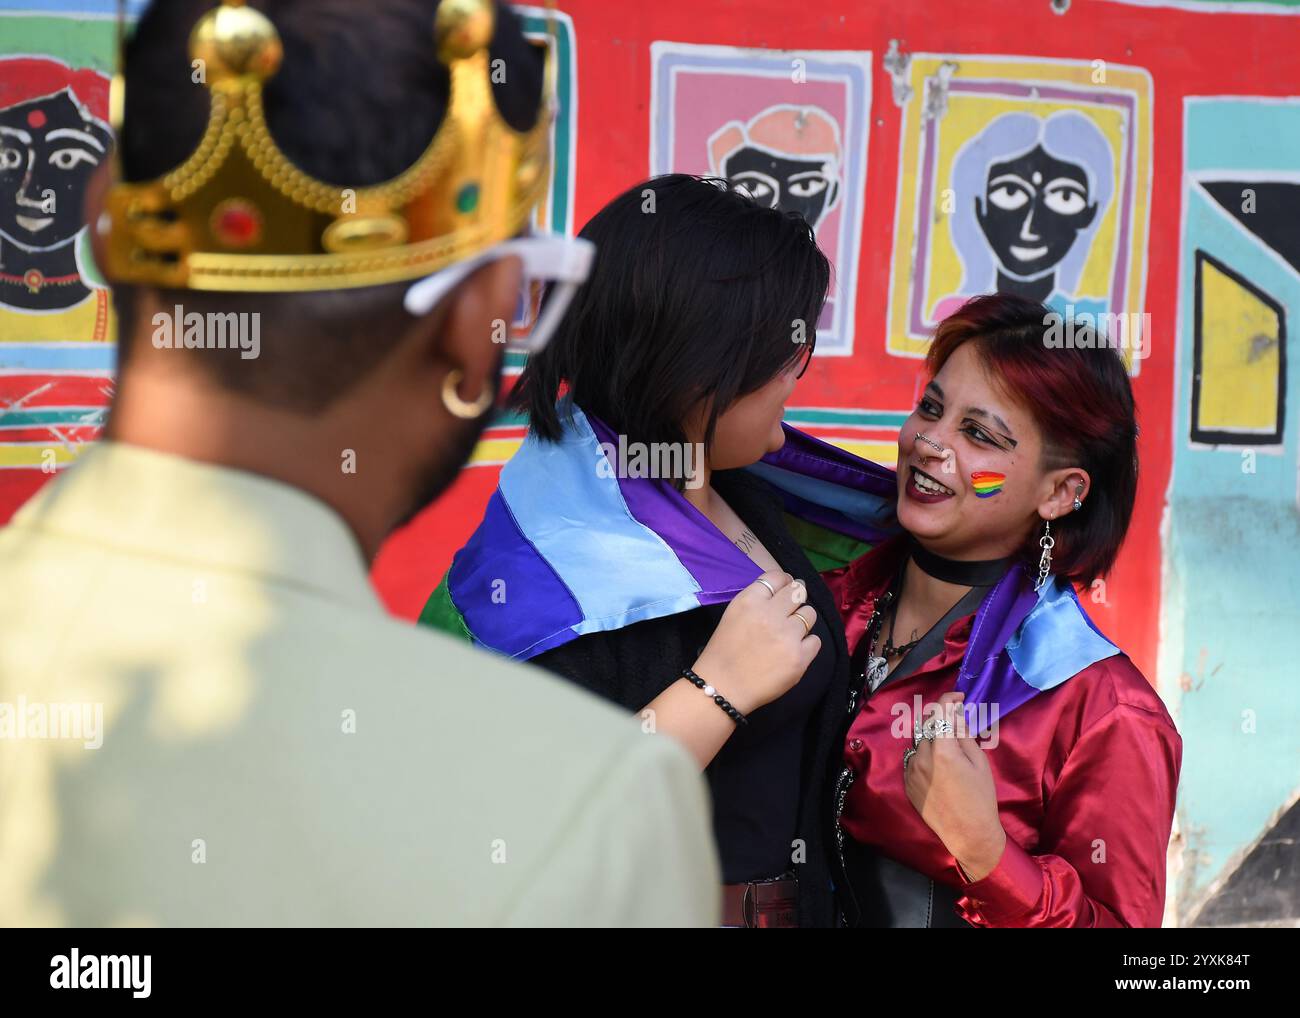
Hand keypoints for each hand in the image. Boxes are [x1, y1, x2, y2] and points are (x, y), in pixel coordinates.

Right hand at [692, 571, 819, 714]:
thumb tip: (784, 590)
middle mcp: (770, 614)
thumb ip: (757, 600)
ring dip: (802, 620)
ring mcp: (787, 636)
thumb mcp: (733, 614)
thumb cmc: (724, 651)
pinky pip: (815, 640)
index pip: (777, 577)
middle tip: (792, 608)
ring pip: (809, 614)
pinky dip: (806, 644)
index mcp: (749, 601)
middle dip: (797, 597)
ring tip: (790, 632)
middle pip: (797, 591)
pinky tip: (793, 651)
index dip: (784, 581)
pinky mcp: (799, 657)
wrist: (723, 687)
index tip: (785, 588)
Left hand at [904, 692, 1005, 880]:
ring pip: (917, 741)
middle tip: (954, 719)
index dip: (948, 698)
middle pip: (926, 724)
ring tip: (947, 743)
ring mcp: (910, 771)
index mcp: (943, 751)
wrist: (968, 834)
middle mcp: (921, 758)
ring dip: (930, 736)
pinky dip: (923, 753)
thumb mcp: (979, 762)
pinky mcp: (906, 783)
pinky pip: (912, 759)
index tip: (958, 696)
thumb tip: (955, 716)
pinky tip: (937, 762)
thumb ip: (964, 734)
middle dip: (939, 717)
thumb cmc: (981, 798)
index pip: (940, 712)